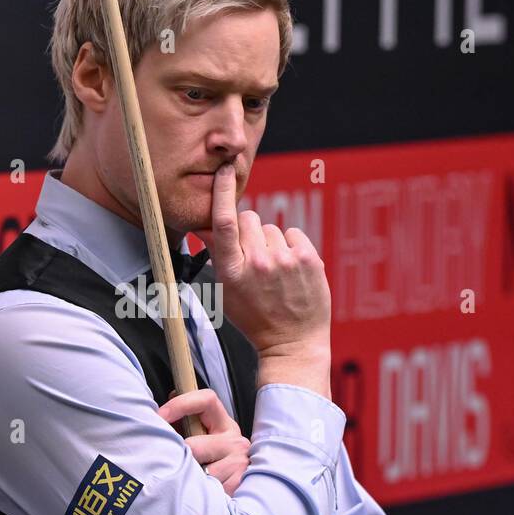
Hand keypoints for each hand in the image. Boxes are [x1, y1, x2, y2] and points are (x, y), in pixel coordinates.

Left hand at [157, 388, 250, 495]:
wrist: (240, 494)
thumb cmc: (208, 463)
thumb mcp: (199, 440)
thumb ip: (182, 425)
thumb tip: (157, 413)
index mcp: (224, 424)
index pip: (206, 400)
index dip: (180, 404)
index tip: (159, 416)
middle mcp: (235, 440)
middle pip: (193, 445)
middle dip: (178, 457)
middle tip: (168, 466)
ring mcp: (239, 463)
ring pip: (198, 471)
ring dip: (186, 479)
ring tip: (184, 484)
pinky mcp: (238, 484)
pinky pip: (206, 489)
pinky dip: (197, 494)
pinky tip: (196, 495)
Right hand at [195, 162, 331, 356]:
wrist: (292, 343)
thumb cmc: (255, 318)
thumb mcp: (225, 292)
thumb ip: (217, 256)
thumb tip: (203, 226)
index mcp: (232, 271)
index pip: (223, 222)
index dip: (223, 192)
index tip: (225, 171)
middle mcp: (258, 263)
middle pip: (249, 219)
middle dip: (249, 231)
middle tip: (255, 258)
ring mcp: (286, 261)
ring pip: (271, 229)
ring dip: (271, 243)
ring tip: (276, 271)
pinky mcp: (309, 259)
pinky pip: (294, 234)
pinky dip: (292, 247)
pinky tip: (292, 269)